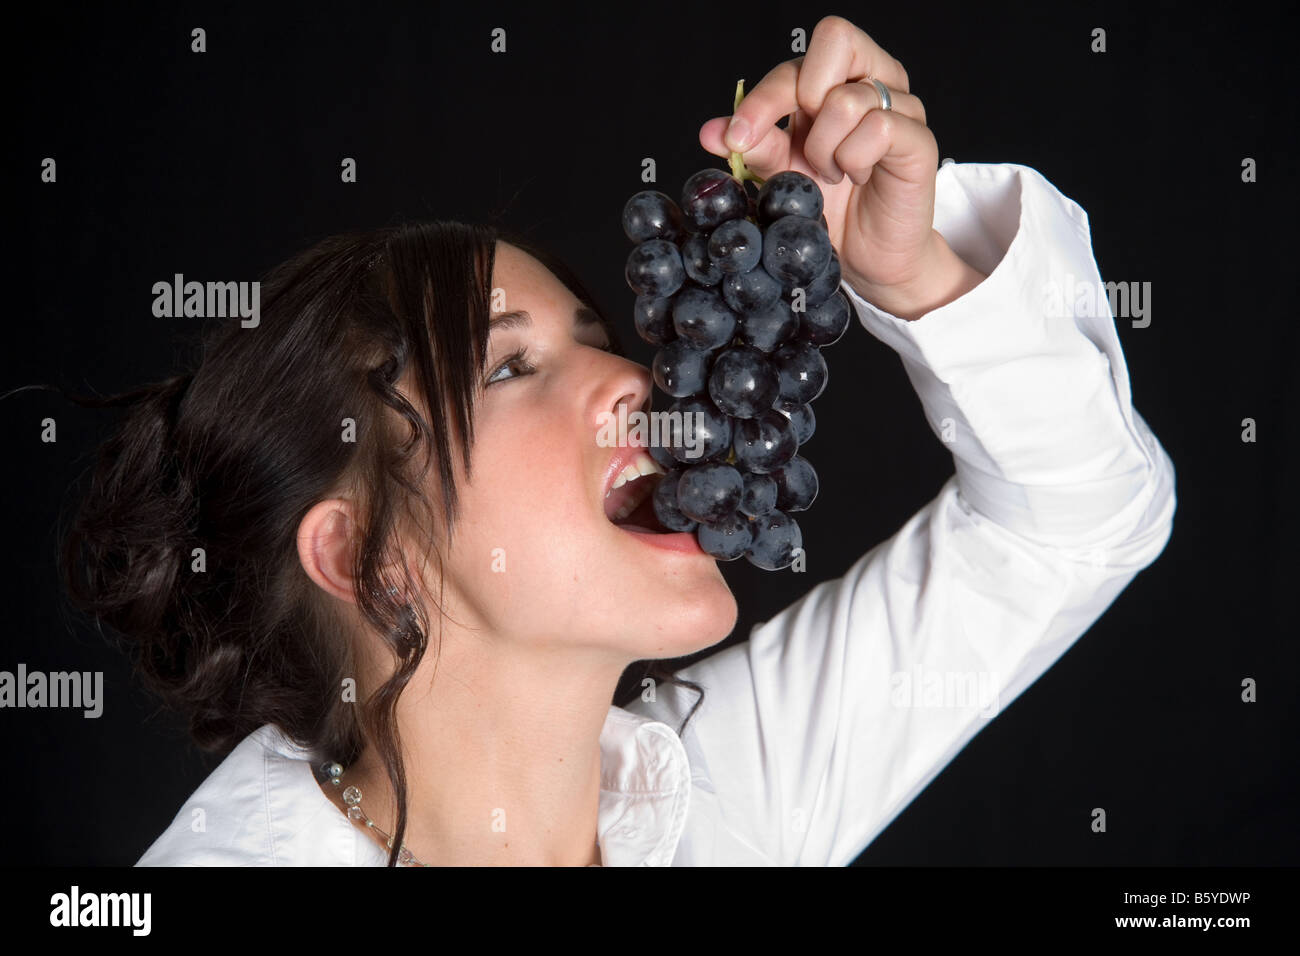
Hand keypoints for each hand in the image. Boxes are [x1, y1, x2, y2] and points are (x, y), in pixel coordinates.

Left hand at [699, 16, 983, 319]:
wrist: (865, 256)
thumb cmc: (830, 205)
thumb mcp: (780, 171)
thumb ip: (752, 145)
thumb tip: (710, 131)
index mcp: (837, 78)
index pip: (798, 58)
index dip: (763, 97)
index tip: (737, 138)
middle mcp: (873, 80)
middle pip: (836, 38)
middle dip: (801, 98)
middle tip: (802, 147)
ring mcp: (902, 106)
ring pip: (847, 100)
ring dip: (825, 149)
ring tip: (833, 172)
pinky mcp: (919, 139)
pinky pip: (877, 129)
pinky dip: (853, 161)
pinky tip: (857, 176)